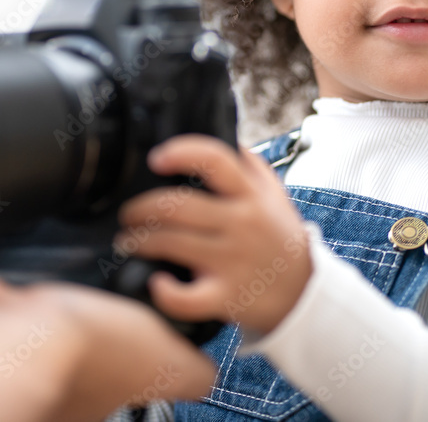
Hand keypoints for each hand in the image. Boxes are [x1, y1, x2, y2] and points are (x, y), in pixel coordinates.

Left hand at [118, 134, 312, 334]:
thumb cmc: (277, 235)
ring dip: (137, 241)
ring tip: (126, 240)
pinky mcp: (226, 297)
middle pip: (179, 205)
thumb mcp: (272, 193)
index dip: (180, 152)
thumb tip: (215, 129)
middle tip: (128, 213)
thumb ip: (246, 164)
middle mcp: (242, 224)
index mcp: (250, 194)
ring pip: (172, 244)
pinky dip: (164, 291)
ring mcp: (233, 261)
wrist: (302, 291)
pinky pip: (186, 297)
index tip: (155, 158)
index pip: (214, 160)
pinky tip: (154, 282)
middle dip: (141, 208)